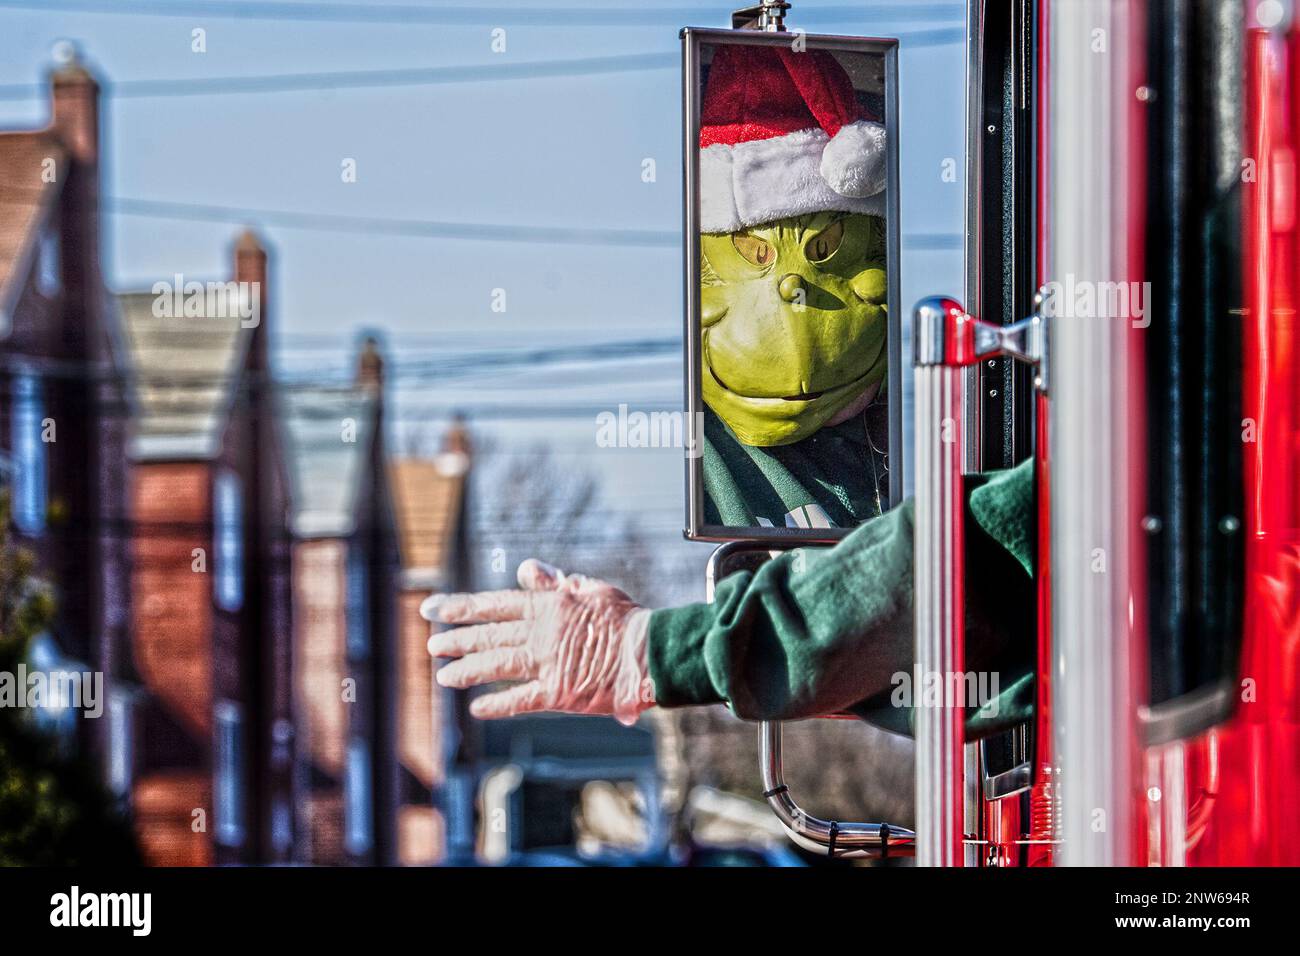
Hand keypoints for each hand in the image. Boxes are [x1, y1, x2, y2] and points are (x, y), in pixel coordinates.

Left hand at [421, 559, 654, 725]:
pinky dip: (497, 704)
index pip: (494, 603)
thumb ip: (554, 582)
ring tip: (444, 676)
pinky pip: (521, 699)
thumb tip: (525, 568)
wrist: (651, 652)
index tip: (433, 608)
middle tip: (432, 645)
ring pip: (497, 665)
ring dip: (467, 670)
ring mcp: (549, 663)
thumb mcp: (589, 588)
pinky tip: (477, 707)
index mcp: (548, 604)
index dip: (460, 606)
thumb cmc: (625, 618)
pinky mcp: (560, 693)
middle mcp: (542, 632)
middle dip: (456, 639)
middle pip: (489, 634)